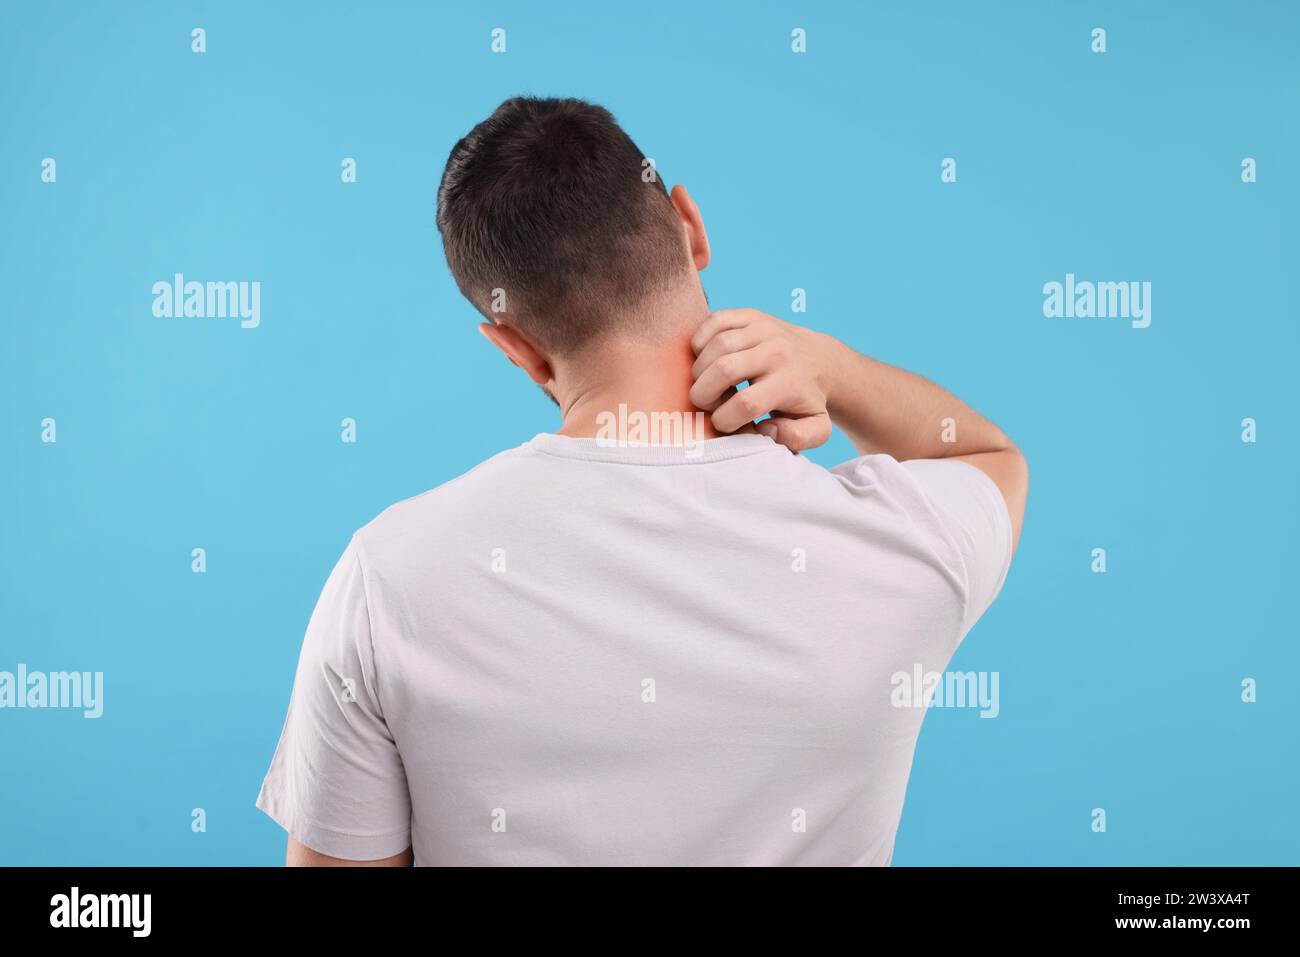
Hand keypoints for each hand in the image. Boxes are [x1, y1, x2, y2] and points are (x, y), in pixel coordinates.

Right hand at [690, 308, 834, 452]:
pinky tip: (707, 359)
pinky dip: (701, 341)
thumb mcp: (816, 429)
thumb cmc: (808, 400)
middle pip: (724, 370)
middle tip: (710, 402)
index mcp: (789, 382)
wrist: (821, 359)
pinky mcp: (750, 315)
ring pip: (716, 345)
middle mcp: (777, 351)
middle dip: (705, 393)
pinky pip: (714, 320)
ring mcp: (763, 328)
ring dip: (700, 370)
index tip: (726, 423)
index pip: (745, 403)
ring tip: (709, 382)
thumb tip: (765, 428)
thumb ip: (796, 439)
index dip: (725, 420)